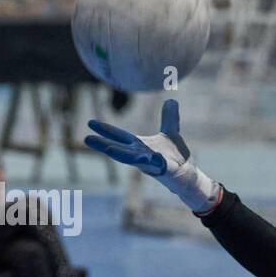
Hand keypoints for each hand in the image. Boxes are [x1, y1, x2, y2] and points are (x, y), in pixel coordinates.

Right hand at [85, 99, 219, 213]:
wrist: (189, 176)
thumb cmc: (176, 158)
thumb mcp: (172, 133)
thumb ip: (170, 118)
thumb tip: (171, 100)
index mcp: (140, 146)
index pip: (121, 137)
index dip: (106, 130)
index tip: (90, 123)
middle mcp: (142, 156)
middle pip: (121, 149)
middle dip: (104, 145)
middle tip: (86, 139)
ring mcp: (153, 164)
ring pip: (135, 160)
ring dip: (122, 155)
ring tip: (109, 149)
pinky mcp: (167, 170)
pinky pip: (160, 165)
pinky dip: (156, 161)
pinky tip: (153, 157)